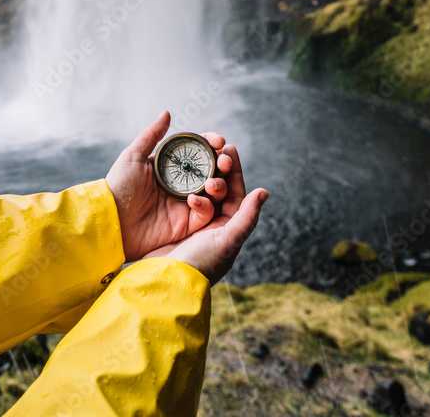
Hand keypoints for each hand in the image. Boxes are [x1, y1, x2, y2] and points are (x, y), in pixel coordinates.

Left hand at [106, 110, 232, 261]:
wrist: (111, 219)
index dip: (211, 144)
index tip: (219, 140)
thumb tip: (167, 113)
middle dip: (223, 162)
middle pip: (211, 170)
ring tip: (212, 181)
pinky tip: (195, 199)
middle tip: (225, 159)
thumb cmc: (118, 186)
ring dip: (220, 183)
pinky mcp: (186, 224)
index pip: (198, 152)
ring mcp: (185, 204)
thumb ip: (152, 135)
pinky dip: (206, 206)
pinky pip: (205, 214)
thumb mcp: (133, 156)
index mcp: (171, 167)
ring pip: (214, 192)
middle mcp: (181, 184)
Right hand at [143, 142, 267, 284]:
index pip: (237, 193)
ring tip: (201, 174)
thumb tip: (264, 191)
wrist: (166, 281)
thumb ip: (247, 217)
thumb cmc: (201, 264)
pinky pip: (182, 197)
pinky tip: (182, 182)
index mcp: (230, 229)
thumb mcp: (227, 240)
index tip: (229, 148)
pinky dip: (184, 187)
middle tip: (214, 156)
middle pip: (219, 189)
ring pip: (201, 191)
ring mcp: (193, 223)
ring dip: (202, 178)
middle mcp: (214, 225)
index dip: (234, 170)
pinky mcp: (174, 222)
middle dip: (218, 171)